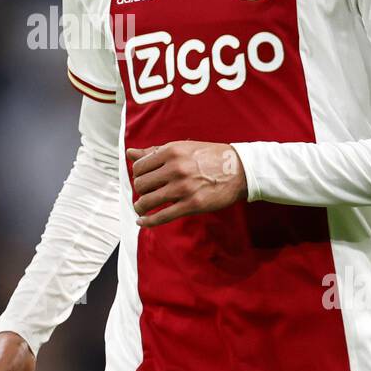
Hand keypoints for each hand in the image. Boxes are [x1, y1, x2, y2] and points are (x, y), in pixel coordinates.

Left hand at [127, 140, 247, 227]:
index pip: (139, 166)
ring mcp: (183, 188)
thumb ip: (154, 152)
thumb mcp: (182, 148)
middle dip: (140, 191)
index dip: (138, 174)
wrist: (240, 170)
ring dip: (141, 207)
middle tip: (146, 193)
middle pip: (141, 184)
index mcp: (172, 151)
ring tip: (142, 207)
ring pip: (147, 201)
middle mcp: (175, 168)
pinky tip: (142, 222)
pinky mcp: (192, 205)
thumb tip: (129, 153)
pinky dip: (148, 222)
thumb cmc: (210, 156)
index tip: (144, 179)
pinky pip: (162, 216)